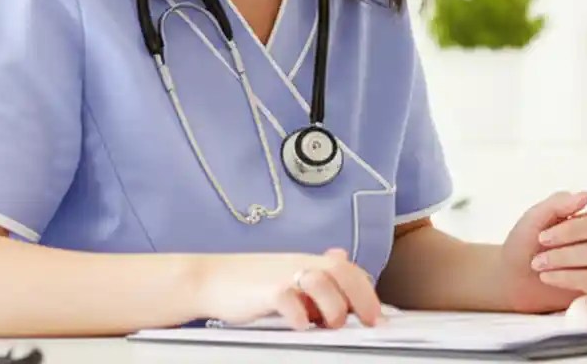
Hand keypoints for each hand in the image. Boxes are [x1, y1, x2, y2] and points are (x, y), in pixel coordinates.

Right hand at [195, 248, 383, 329]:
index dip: (367, 291)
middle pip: (342, 272)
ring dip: (333, 305)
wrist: (208, 279)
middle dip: (362, 297)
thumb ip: (316, 272)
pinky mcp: (263, 291)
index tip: (377, 316)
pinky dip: (299, 313)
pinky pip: (287, 298)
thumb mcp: (288, 272)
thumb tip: (344, 260)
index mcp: (308, 262)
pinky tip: (301, 325)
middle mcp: (299, 264)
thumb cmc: (249, 282)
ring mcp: (282, 276)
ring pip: (321, 280)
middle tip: (369, 322)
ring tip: (329, 324)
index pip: (348, 270)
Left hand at [499, 191, 586, 313]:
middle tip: (540, 242)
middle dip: (568, 240)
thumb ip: (558, 204)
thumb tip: (586, 195)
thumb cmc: (523, 245)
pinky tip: (545, 277)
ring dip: (560, 258)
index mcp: (585, 225)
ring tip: (536, 264)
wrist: (508, 277)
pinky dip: (565, 277)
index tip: (543, 234)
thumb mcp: (534, 218)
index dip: (575, 227)